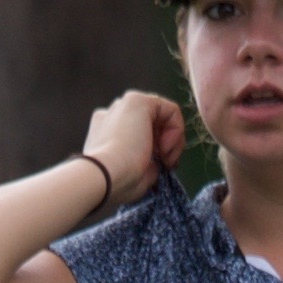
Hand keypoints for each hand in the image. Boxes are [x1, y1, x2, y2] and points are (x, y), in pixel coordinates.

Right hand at [81, 91, 184, 207]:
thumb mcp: (135, 176)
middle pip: (152, 124)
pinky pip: (171, 110)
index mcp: (106, 133)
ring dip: (173, 139)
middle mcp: (113, 116)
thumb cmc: (117, 183)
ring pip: (162, 116)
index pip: (139, 134)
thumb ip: (148, 165)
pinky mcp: (137, 100)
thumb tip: (160, 164)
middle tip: (167, 165)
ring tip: (166, 159)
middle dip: (166, 145)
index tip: (161, 169)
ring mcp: (123, 106)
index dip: (157, 152)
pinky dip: (177, 129)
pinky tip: (166, 147)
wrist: (105, 177)